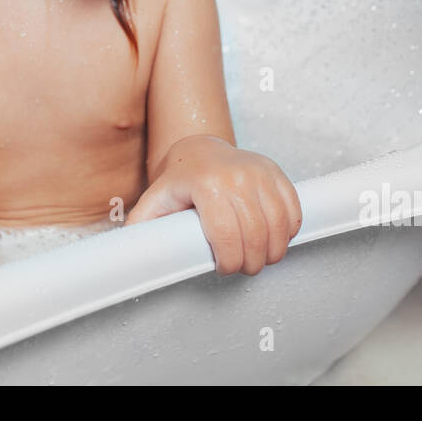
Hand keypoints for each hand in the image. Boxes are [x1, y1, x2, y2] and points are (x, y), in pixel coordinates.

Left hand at [125, 135, 302, 274]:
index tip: (225, 269)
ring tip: (261, 259)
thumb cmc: (178, 183)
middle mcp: (236, 176)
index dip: (229, 261)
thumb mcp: (155, 202)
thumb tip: (129, 256)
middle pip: (256, 235)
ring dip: (273, 251)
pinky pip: (292, 209)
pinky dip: (289, 230)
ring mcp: (259, 172)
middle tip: (244, 268)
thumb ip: (142, 227)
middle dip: (252, 262)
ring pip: (278, 225)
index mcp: (206, 185)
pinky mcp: (276, 172)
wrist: (199, 151)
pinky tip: (276, 239)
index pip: (227, 236)